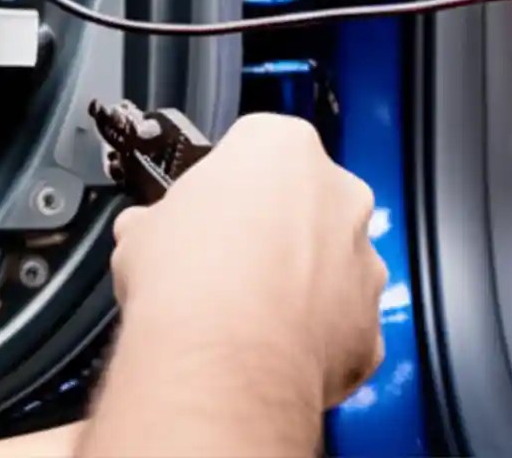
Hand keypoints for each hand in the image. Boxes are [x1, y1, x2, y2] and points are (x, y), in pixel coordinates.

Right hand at [110, 113, 386, 408]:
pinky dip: (312, 337)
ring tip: (240, 315)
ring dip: (295, 283)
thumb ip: (156, 221)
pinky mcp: (371, 327)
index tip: (202, 212)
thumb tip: (145, 234)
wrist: (222, 362)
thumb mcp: (140, 230)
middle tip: (219, 263)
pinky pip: (340, 325)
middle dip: (270, 230)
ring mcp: (363, 262)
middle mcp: (339, 195)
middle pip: (304, 203)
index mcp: (283, 147)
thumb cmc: (187, 282)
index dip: (224, 184)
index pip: (255, 148)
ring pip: (330, 265)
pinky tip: (266, 350)